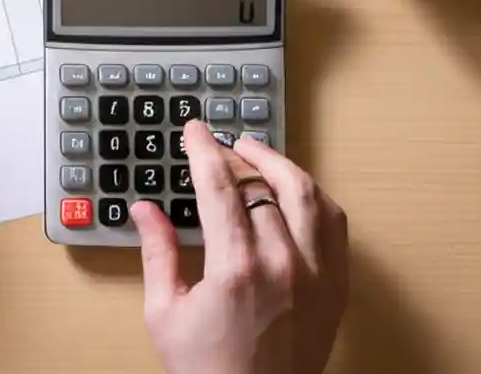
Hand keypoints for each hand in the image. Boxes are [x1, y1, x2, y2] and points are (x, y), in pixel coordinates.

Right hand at [132, 121, 347, 373]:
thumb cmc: (207, 371)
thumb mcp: (165, 312)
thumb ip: (158, 252)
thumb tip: (144, 209)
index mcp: (235, 269)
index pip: (220, 187)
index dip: (205, 151)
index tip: (196, 132)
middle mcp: (282, 265)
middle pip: (264, 185)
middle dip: (238, 157)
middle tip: (220, 146)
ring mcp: (316, 275)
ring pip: (307, 195)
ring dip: (281, 166)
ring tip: (258, 155)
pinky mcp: (336, 287)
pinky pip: (335, 224)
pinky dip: (315, 197)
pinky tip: (296, 190)